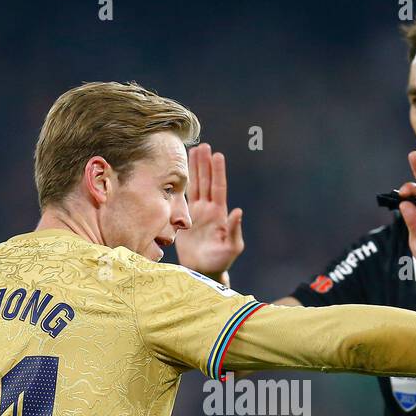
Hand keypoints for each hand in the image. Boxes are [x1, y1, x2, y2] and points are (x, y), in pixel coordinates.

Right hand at [174, 142, 244, 276]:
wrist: (204, 271)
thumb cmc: (221, 261)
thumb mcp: (232, 247)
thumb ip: (235, 230)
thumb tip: (238, 211)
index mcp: (219, 214)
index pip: (218, 188)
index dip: (217, 171)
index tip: (217, 154)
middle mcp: (208, 210)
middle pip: (206, 182)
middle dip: (205, 164)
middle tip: (203, 145)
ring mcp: (197, 213)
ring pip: (195, 186)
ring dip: (194, 169)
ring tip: (192, 151)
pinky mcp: (185, 219)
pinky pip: (183, 198)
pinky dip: (181, 185)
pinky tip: (178, 174)